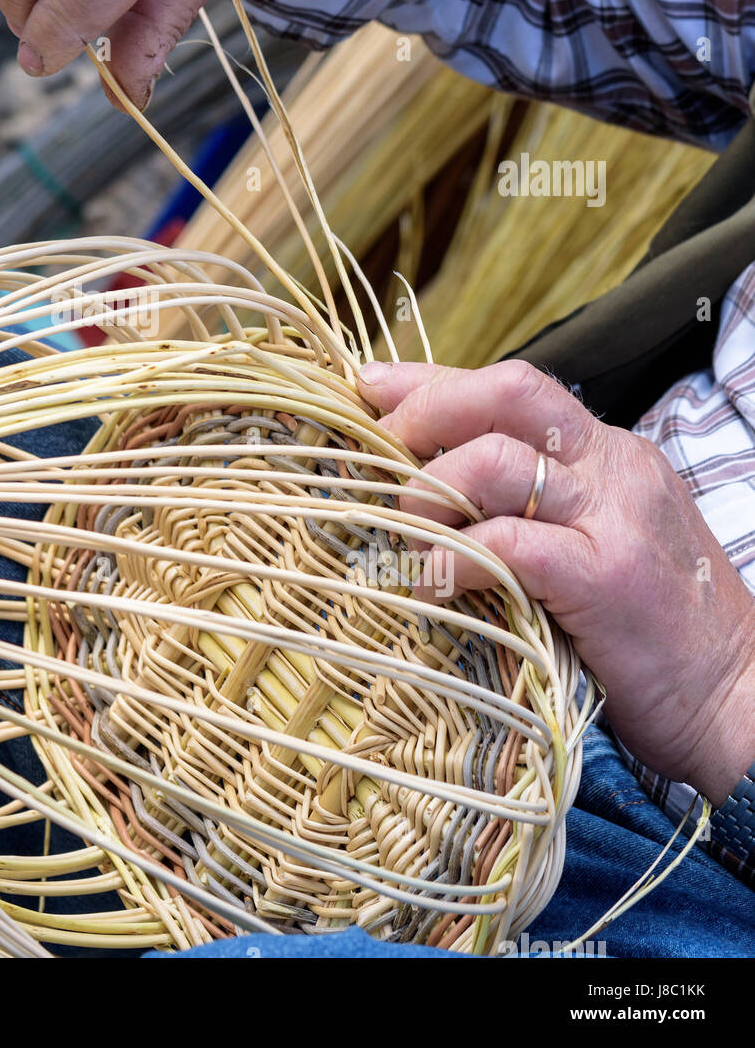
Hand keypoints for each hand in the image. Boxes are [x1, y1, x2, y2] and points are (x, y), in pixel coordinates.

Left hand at [358, 358, 754, 806]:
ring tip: (410, 532)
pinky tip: (431, 582)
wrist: (740, 705)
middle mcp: (615, 468)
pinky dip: (452, 558)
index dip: (431, 382)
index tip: (369, 389)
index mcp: (608, 454)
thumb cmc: (648, 632)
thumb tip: (426, 485)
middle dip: (424, 411)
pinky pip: (506, 542)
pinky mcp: (607, 578)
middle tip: (379, 451)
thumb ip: (528, 505)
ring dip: (430, 490)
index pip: (512, 386)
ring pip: (496, 459)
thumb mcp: (592, 543)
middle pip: (507, 392)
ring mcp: (615, 519)